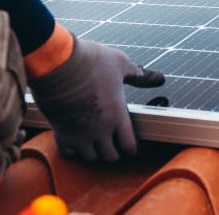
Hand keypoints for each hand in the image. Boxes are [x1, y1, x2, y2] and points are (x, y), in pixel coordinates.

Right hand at [29, 36, 164, 160]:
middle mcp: (100, 130)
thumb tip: (159, 78)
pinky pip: (69, 153)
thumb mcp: (121, 64)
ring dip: (95, 152)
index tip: (131, 146)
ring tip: (97, 142)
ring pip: (90, 157)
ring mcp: (79, 134)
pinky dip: (74, 150)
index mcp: (117, 115)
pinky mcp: (60, 132)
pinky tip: (77, 140)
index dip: (132, 147)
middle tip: (114, 144)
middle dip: (114, 151)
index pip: (129, 145)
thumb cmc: (92, 62)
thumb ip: (140, 75)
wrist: (59, 65)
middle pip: (111, 156)